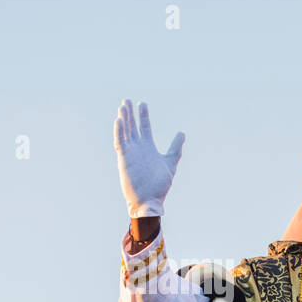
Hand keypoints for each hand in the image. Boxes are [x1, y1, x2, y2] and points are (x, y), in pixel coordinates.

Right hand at [114, 100, 184, 217]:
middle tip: (127, 100)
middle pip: (132, 127)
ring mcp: (130, 152)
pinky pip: (120, 142)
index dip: (143, 116)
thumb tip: (182, 133)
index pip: (144, 128)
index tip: (142, 104)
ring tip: (122, 106)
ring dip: (123, 119)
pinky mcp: (124, 159)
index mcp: (148, 148)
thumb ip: (175, 149)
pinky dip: (119, 132)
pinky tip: (119, 121)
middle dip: (130, 114)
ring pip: (125, 132)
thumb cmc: (159, 185)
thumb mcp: (170, 163)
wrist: (150, 200)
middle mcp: (138, 148)